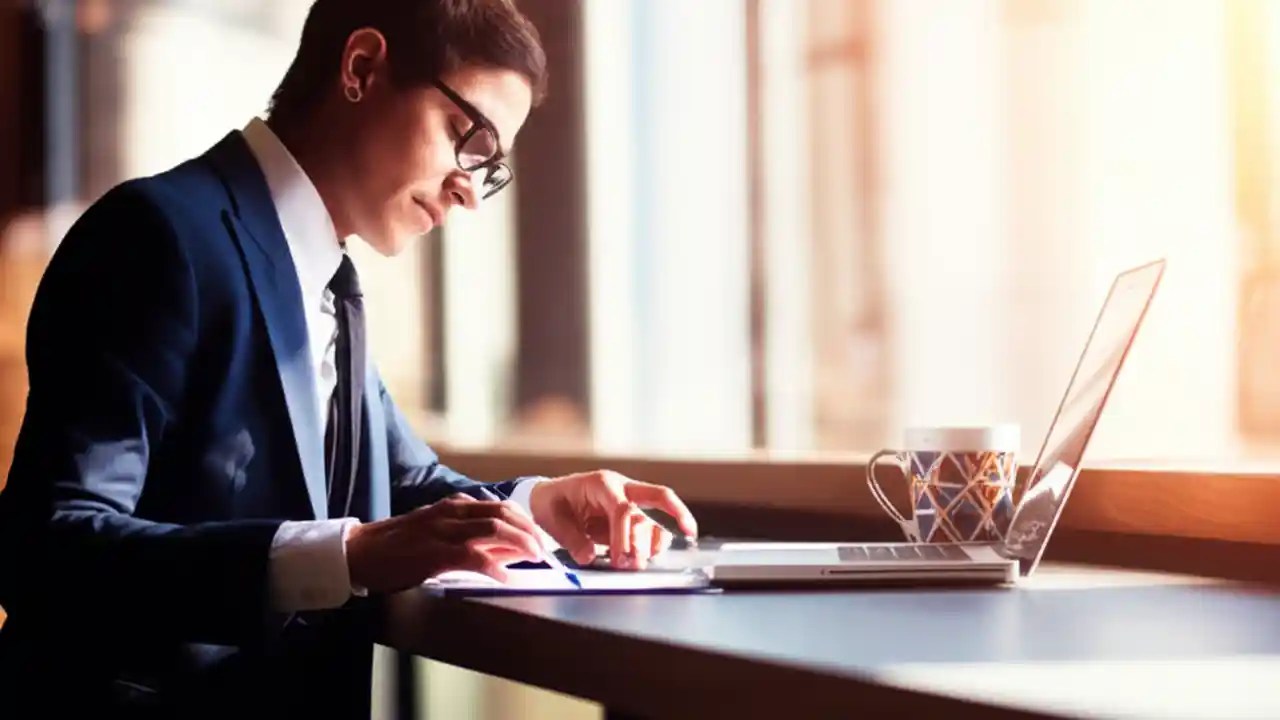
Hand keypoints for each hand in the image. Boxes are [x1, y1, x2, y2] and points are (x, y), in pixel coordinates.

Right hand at [345, 494, 543, 592]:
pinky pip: (471, 557)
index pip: (501, 507)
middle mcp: (450, 514)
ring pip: (493, 531)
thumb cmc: (398, 545)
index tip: (541, 536)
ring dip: (520, 545)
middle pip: (503, 515)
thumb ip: (466, 534)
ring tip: (534, 559)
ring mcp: (442, 532)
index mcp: (453, 507)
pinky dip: (493, 566)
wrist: (360, 552)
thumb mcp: (435, 530)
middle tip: (544, 551)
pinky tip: (505, 577)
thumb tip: (504, 547)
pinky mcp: (433, 554)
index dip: (526, 521)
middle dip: (529, 532)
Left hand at [528, 470, 697, 569]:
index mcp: (602, 483)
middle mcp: (623, 489)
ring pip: (655, 519)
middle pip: (659, 497)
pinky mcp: (633, 519)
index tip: (618, 560)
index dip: (623, 535)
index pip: (622, 508)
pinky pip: (654, 530)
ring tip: (636, 564)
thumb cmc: (552, 503)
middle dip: (649, 533)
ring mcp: (631, 503)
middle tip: (634, 564)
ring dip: (652, 544)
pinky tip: (653, 555)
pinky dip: (657, 544)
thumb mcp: (552, 518)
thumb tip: (589, 556)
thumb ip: (571, 538)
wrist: (551, 499)